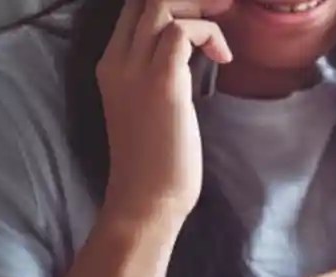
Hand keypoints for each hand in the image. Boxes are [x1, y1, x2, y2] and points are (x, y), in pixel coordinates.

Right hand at [96, 0, 231, 228]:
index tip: (204, 12)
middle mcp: (117, 61)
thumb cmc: (157, 162)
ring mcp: (136, 70)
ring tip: (224, 27)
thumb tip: (189, 56)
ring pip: (161, 5)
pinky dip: (208, 34)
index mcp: (110, 65)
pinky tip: (223, 59)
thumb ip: (162, 76)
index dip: (171, 2)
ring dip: (200, 8)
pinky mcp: (162, 84)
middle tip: (223, 7)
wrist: (147, 198)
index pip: (132, 10)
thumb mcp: (151, 107)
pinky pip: (182, 32)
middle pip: (145, 0)